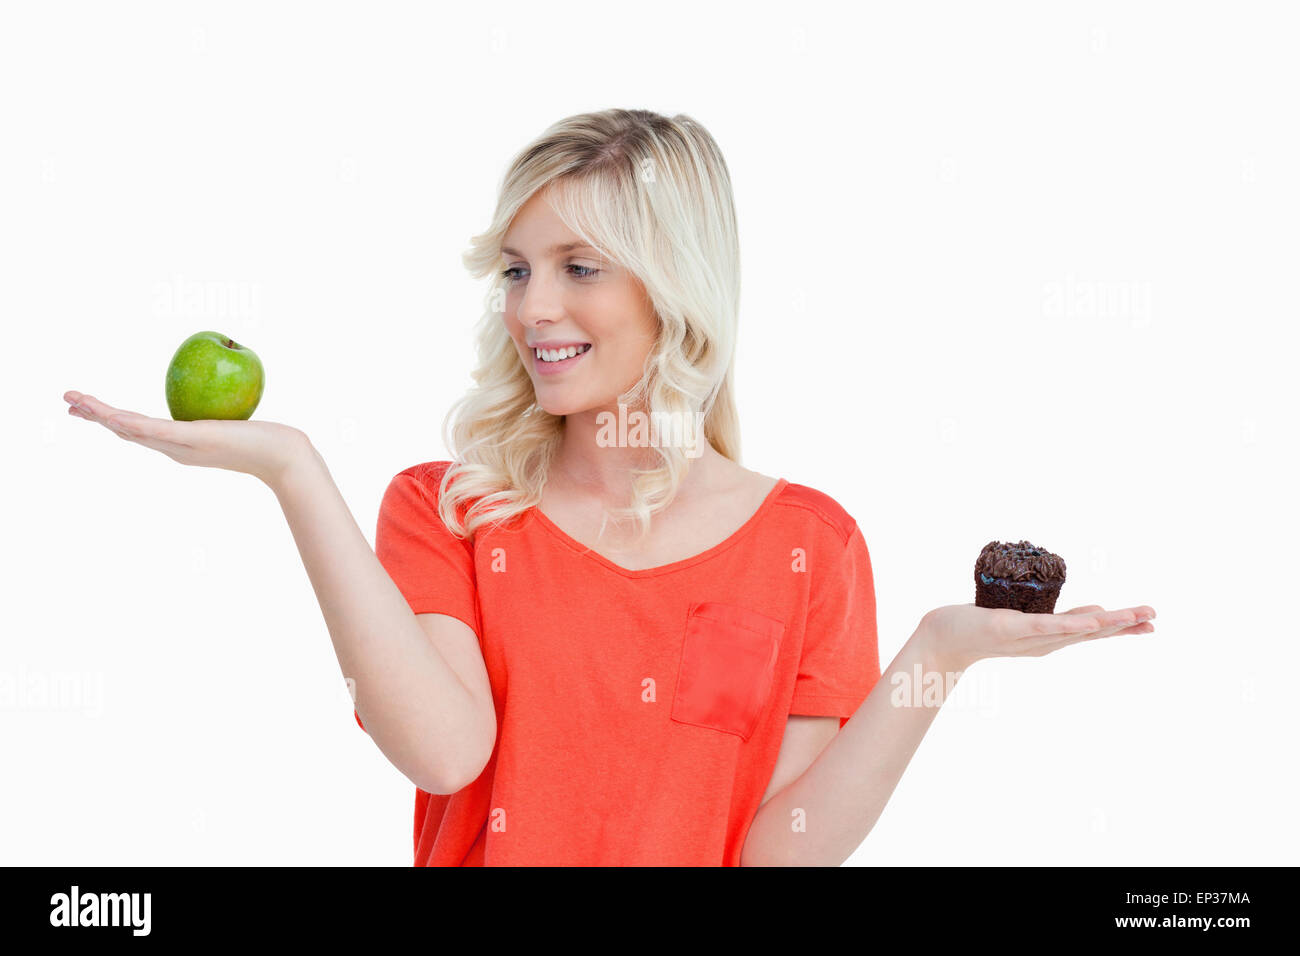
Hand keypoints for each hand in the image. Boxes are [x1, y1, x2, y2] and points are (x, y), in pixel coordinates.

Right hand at [63, 390, 310, 488]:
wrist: (282, 457)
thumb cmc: (264, 440)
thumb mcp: (233, 423)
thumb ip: (218, 414)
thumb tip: (216, 396)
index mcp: (180, 445)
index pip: (138, 430)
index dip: (110, 420)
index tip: (87, 409)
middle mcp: (175, 449)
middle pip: (126, 431)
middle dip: (94, 416)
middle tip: (67, 401)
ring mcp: (182, 447)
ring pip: (132, 430)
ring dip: (101, 416)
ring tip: (75, 402)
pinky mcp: (193, 440)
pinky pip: (156, 430)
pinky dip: (131, 422)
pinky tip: (112, 415)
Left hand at [916, 601, 1157, 672]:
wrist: (943, 639)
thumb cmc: (982, 626)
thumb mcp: (1027, 620)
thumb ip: (1057, 618)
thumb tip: (1096, 610)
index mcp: (1050, 638)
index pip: (1093, 631)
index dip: (1123, 628)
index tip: (1152, 623)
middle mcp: (1044, 642)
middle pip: (1090, 632)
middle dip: (1124, 625)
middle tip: (1155, 617)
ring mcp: (1028, 636)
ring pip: (1073, 629)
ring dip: (1104, 622)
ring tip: (1131, 615)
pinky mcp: (1010, 627)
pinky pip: (1044, 625)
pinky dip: (1069, 623)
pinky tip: (1091, 619)